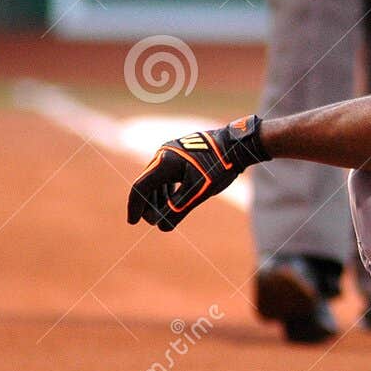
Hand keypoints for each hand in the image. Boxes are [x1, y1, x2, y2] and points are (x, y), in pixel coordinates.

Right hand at [127, 116, 267, 230]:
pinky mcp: (181, 153)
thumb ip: (179, 208)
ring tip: (162, 214)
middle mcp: (164, 154)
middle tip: (153, 222)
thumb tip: (161, 226)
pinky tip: (172, 199)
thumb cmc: (219, 166)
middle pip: (147, 183)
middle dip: (148, 205)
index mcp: (164, 162)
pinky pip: (167, 173)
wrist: (237, 145)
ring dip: (157, 197)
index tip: (133, 222)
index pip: (140, 187)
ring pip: (157, 178)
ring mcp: (172, 152)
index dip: (135, 207)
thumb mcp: (199, 191)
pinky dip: (167, 189)